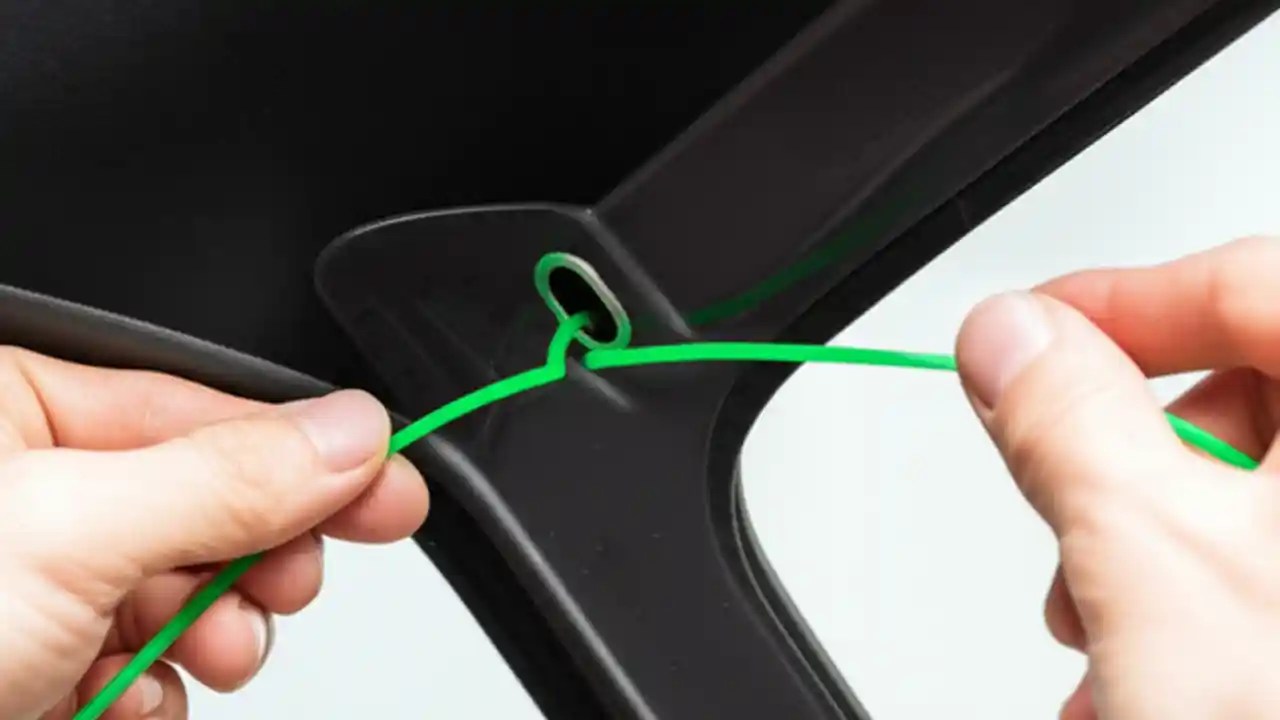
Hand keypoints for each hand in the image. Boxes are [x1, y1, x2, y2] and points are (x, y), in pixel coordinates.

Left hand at [0, 349, 428, 718]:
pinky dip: (157, 692)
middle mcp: (37, 492)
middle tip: (286, 586)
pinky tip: (124, 700)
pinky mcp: (45, 665)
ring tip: (202, 655)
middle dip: (257, 560)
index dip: (312, 454)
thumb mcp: (69, 532)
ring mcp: (40, 585)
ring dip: (215, 634)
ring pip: (193, 592)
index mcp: (21, 410)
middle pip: (216, 506)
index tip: (392, 490)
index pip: (210, 413)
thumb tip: (349, 433)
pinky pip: (149, 665)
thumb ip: (222, 479)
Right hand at [956, 237, 1279, 718]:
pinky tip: (1162, 675)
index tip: (1022, 336)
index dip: (1114, 301)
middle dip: (1135, 454)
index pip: (1250, 281)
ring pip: (1271, 492)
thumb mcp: (1155, 566)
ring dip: (1163, 547)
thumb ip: (1066, 422)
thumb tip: (1008, 336)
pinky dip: (1215, 602)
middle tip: (1068, 508)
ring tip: (1106, 635)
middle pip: (1265, 389)